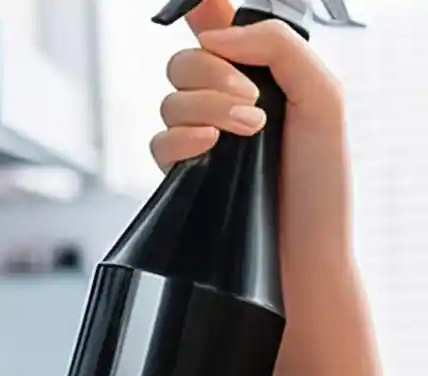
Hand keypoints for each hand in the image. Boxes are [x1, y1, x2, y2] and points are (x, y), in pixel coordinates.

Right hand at [150, 0, 351, 276]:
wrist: (302, 247)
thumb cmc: (320, 180)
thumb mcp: (322, 96)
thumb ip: (276, 47)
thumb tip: (217, 36)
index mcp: (261, 78)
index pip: (220, 31)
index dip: (205, 13)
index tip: (203, 7)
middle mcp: (225, 104)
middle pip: (185, 61)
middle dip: (212, 73)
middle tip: (250, 98)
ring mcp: (199, 138)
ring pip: (169, 99)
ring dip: (207, 107)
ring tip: (246, 132)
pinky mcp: (180, 173)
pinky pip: (157, 141)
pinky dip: (181, 138)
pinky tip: (210, 148)